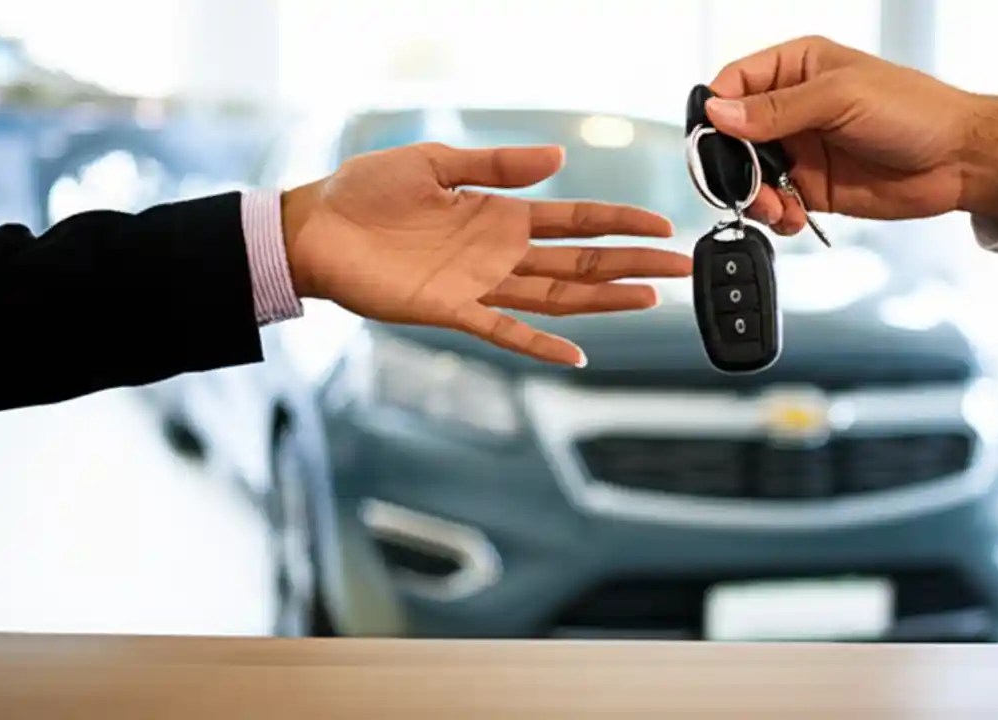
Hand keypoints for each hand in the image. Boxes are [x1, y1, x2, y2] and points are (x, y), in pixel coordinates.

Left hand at [280, 143, 689, 367]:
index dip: (621, 221)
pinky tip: (577, 354)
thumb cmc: (368, 191)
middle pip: (581, 262)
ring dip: (604, 300)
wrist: (315, 228)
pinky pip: (504, 331)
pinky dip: (540, 344)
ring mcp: (480, 285)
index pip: (577, 220)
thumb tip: (558, 157)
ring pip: (557, 297)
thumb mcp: (436, 163)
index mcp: (501, 214)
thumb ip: (497, 167)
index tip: (662, 226)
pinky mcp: (450, 310)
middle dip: (633, 264)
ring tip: (651, 299)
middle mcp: (500, 253)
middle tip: (682, 268)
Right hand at [705, 35, 997, 232]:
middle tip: (746, 186)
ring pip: (749, 175)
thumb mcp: (841, 97)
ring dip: (754, 196)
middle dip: (732, 165)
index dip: (715, 110)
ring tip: (776, 208)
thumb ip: (777, 108)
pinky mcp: (812, 187)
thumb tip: (719, 112)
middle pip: (732, 136)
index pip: (733, 83)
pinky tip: (794, 218)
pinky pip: (775, 204)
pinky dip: (776, 216)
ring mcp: (801, 149)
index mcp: (797, 67)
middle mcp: (793, 107)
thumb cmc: (916, 111)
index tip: (713, 139)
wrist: (959, 161)